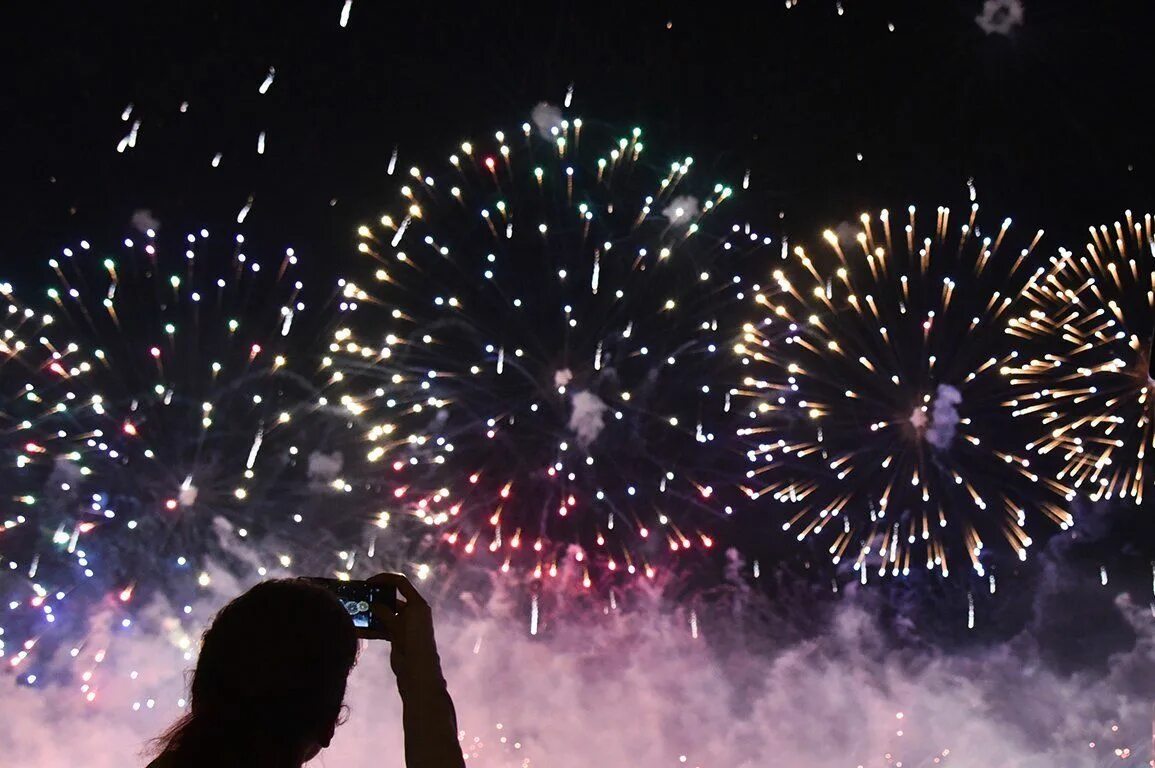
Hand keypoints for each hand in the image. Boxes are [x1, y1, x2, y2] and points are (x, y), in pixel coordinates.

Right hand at [363, 572, 443, 687]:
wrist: (417, 671)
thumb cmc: (412, 643)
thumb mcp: (398, 624)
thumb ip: (385, 612)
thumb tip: (373, 605)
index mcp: (417, 604)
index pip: (401, 584)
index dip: (385, 579)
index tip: (369, 582)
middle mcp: (412, 612)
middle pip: (391, 599)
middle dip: (375, 598)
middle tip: (359, 597)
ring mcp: (404, 624)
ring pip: (385, 615)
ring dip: (371, 614)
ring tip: (355, 612)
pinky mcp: (398, 636)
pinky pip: (383, 628)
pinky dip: (372, 629)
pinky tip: (357, 630)